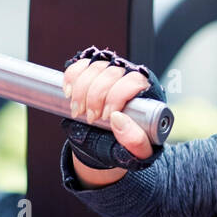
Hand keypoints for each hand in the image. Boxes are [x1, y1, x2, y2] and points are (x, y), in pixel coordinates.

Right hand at [60, 46, 163, 172]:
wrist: (111, 145)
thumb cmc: (131, 146)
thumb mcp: (139, 151)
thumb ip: (135, 140)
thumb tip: (118, 118)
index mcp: (148, 92)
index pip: (134, 80)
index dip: (116, 96)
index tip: (106, 117)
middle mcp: (130, 76)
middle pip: (112, 72)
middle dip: (95, 96)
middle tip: (90, 118)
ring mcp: (111, 72)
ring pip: (95, 66)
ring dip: (81, 89)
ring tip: (78, 111)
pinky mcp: (93, 73)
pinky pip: (81, 65)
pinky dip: (72, 77)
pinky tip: (68, 93)